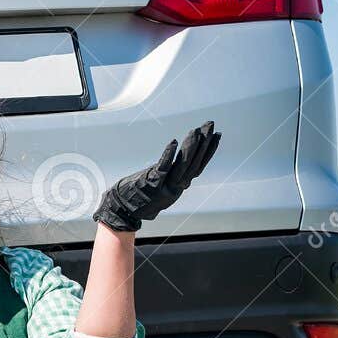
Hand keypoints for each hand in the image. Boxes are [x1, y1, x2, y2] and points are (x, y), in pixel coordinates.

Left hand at [92, 121, 221, 233]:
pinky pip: (162, 168)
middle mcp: (175, 188)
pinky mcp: (151, 184)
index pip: (198, 167)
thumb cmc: (138, 200)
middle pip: (194, 164)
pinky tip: (174, 142)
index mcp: (178, 188)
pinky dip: (169, 155)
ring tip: (197, 131)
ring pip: (182, 166)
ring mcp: (164, 186)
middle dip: (204, 144)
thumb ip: (170, 179)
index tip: (216, 135)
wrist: (122, 212)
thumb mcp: (159, 190)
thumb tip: (179, 166)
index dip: (209, 151)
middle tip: (210, 125)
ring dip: (190, 148)